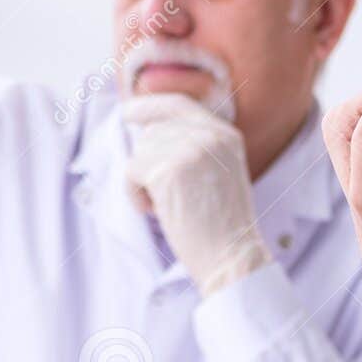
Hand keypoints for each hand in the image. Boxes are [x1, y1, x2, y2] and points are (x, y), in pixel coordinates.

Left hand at [123, 94, 271, 296]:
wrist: (233, 256)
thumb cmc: (222, 226)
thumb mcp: (220, 173)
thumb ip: (195, 147)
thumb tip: (147, 132)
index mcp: (226, 134)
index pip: (180, 105)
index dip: (150, 106)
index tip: (128, 112)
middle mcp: (210, 135)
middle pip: (153, 132)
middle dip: (149, 164)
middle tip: (167, 197)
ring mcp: (190, 150)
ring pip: (140, 152)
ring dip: (144, 182)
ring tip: (168, 206)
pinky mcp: (168, 170)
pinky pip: (131, 171)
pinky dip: (135, 195)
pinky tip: (156, 212)